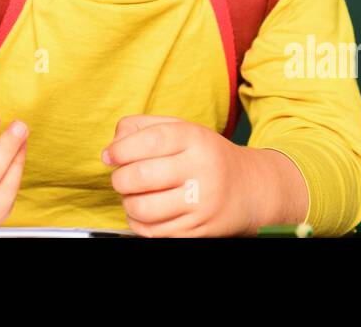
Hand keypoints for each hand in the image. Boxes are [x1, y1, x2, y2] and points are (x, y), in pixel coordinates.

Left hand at [101, 114, 267, 236]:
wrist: (250, 188)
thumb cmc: (206, 156)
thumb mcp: (182, 129)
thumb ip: (142, 127)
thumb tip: (111, 149)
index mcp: (195, 139)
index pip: (149, 141)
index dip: (121, 149)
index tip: (110, 156)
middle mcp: (201, 169)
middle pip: (141, 176)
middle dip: (120, 179)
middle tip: (122, 178)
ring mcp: (201, 203)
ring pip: (144, 209)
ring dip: (128, 203)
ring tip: (133, 196)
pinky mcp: (199, 230)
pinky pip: (154, 232)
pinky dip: (139, 223)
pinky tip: (144, 212)